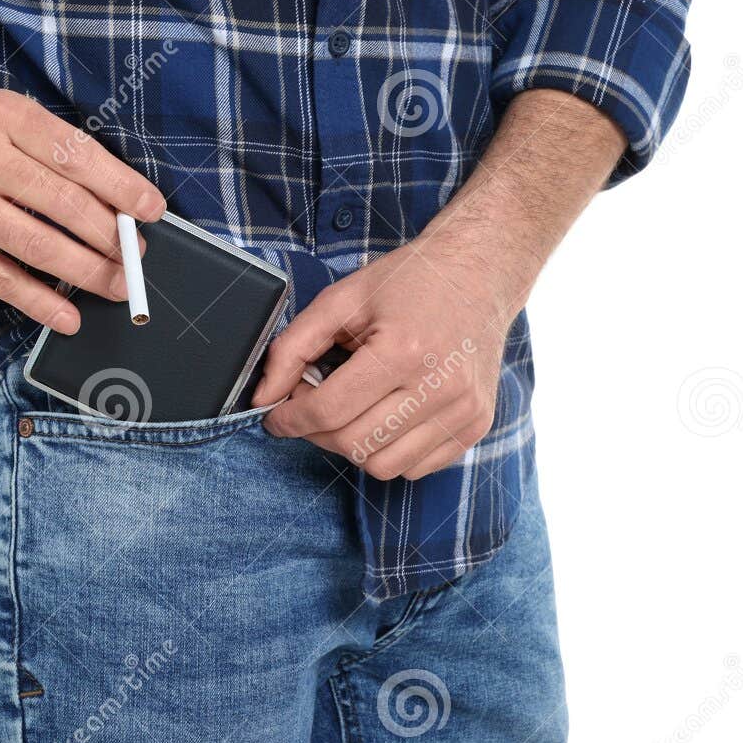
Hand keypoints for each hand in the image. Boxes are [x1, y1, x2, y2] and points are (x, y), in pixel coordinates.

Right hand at [0, 84, 163, 333]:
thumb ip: (46, 151)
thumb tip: (113, 204)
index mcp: (4, 115)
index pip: (77, 154)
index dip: (121, 187)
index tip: (152, 211)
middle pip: (65, 203)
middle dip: (111, 237)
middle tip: (137, 257)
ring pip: (39, 245)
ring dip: (88, 272)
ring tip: (117, 286)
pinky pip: (1, 278)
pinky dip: (41, 301)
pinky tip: (69, 315)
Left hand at [252, 237, 525, 480]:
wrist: (478, 274)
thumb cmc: (409, 282)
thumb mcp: (341, 299)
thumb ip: (293, 347)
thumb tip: (263, 398)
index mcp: (404, 349)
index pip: (330, 411)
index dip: (290, 419)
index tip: (276, 415)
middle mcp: (440, 386)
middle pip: (354, 445)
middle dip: (317, 433)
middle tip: (310, 405)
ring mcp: (464, 411)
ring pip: (384, 466)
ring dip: (352, 446)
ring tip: (349, 410)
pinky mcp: (477, 425)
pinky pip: (417, 467)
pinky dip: (389, 451)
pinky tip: (384, 416)